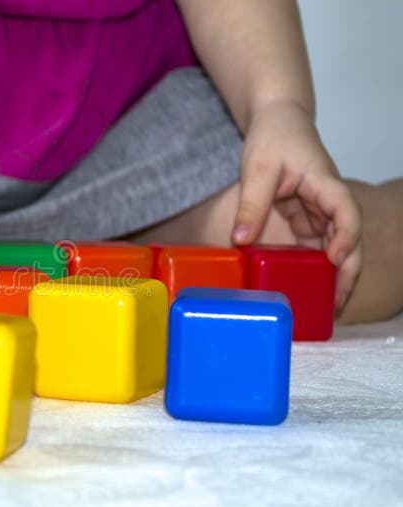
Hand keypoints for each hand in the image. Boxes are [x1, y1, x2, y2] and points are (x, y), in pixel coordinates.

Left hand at [232, 102, 361, 309]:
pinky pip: (313, 243)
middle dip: (347, 271)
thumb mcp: (258, 169)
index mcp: (325, 183)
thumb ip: (251, 203)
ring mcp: (319, 210)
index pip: (346, 211)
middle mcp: (328, 200)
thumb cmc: (273, 136)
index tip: (334, 258)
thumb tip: (240, 239)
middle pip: (348, 238)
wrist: (276, 120)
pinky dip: (312, 264)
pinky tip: (303, 285)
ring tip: (324, 305)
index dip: (345, 237)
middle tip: (337, 303)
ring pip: (333, 245)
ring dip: (332, 274)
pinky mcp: (306, 216)